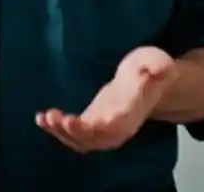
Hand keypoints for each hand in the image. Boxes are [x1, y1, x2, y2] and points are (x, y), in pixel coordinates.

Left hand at [36, 46, 175, 152]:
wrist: (146, 83)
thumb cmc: (149, 71)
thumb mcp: (156, 62)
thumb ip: (158, 66)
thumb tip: (162, 68)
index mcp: (132, 113)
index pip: (118, 125)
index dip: (101, 127)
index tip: (83, 121)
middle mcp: (117, 127)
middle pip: (95, 138)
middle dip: (75, 132)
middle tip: (57, 117)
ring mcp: (102, 128)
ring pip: (81, 140)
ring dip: (62, 132)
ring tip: (47, 117)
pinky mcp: (90, 124)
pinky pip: (73, 134)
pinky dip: (57, 129)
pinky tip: (41, 118)